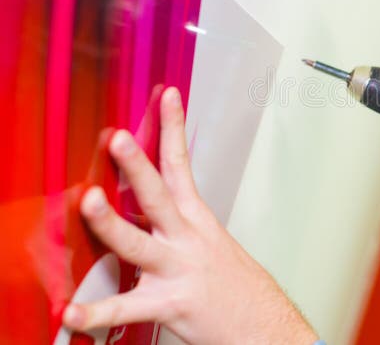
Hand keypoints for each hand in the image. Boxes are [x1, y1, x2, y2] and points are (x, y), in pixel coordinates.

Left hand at [62, 87, 317, 344]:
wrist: (267, 328)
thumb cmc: (239, 290)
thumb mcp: (212, 247)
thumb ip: (178, 228)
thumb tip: (147, 211)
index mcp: (198, 222)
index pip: (181, 166)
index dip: (172, 129)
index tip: (166, 97)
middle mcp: (187, 240)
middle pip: (158, 196)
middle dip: (137, 165)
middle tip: (116, 137)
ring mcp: (178, 271)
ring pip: (139, 243)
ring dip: (112, 223)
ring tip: (89, 202)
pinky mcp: (170, 305)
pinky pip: (126, 309)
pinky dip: (96, 313)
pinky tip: (72, 311)